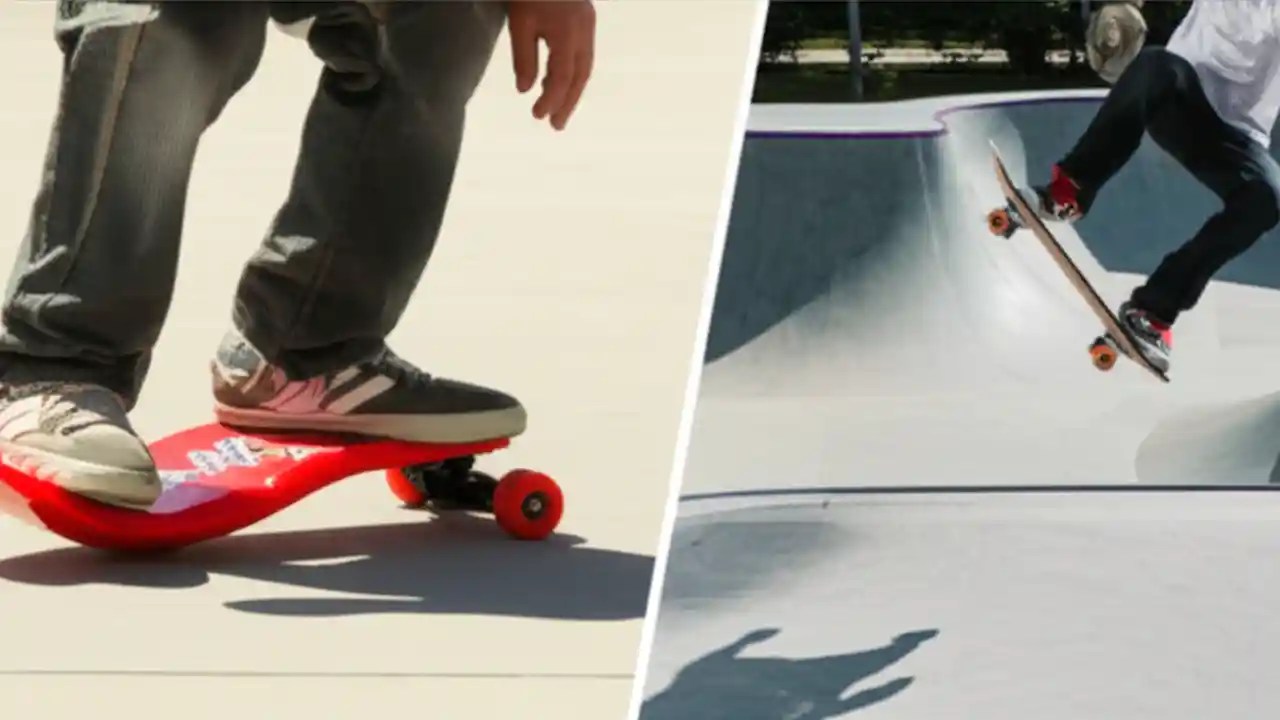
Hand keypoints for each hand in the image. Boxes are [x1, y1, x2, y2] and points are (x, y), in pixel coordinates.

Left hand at [507, 0, 595, 130]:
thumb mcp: (519, 21)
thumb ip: (524, 57)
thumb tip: (525, 89)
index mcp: (567, 33)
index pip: (562, 77)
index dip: (552, 99)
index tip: (538, 116)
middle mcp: (583, 31)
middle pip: (580, 76)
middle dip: (568, 102)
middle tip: (556, 125)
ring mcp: (587, 23)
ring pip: (585, 65)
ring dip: (572, 89)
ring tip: (558, 107)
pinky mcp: (585, 17)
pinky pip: (583, 52)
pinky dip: (572, 71)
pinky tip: (558, 78)